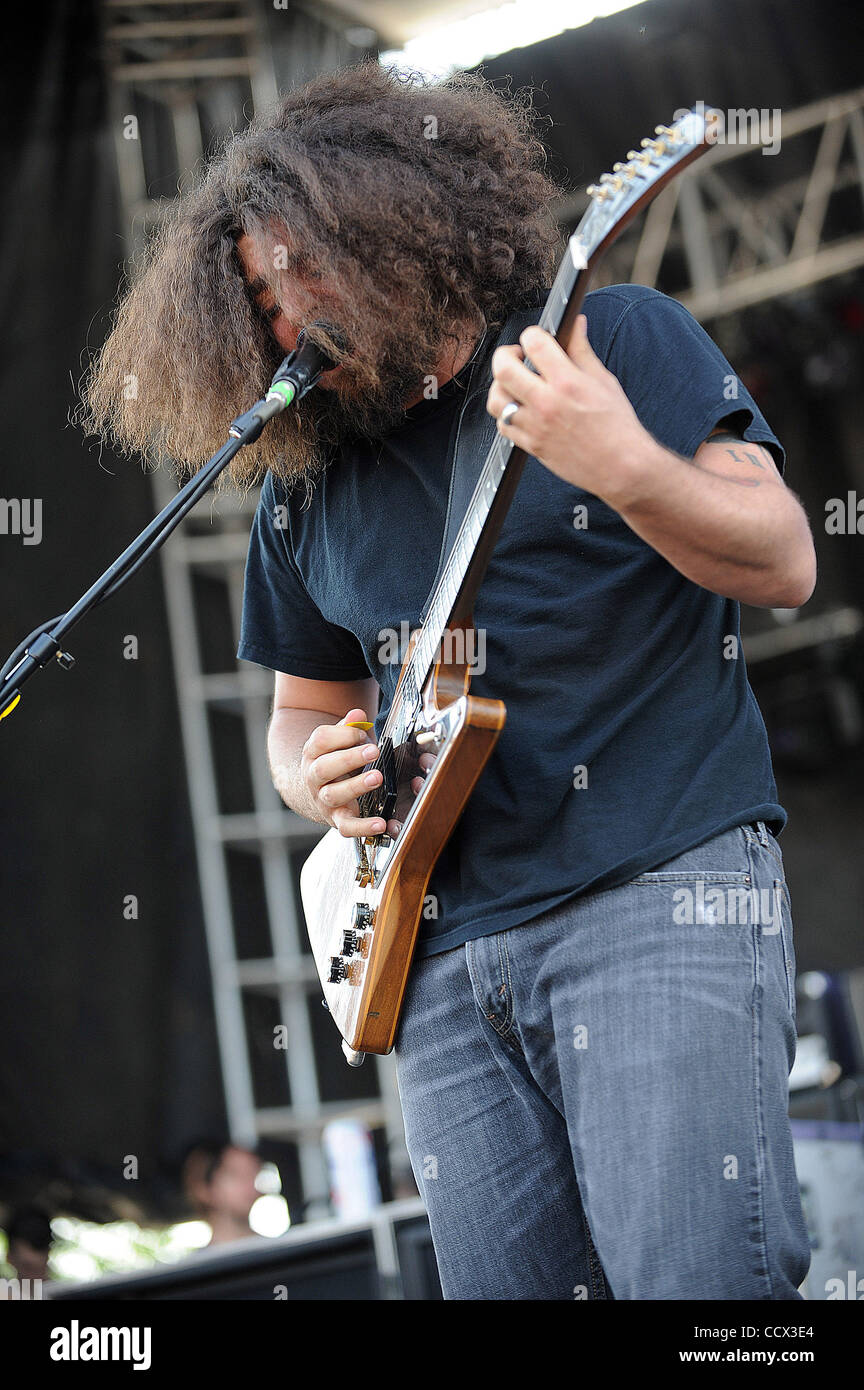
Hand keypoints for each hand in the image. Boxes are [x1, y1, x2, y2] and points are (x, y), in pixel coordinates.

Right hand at [301, 707, 386, 837]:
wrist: (318, 792)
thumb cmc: (335, 761)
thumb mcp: (339, 742)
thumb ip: (349, 727)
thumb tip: (358, 713)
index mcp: (313, 753)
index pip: (321, 740)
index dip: (343, 734)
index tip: (363, 733)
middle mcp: (314, 777)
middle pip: (324, 767)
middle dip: (349, 758)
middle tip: (373, 750)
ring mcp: (324, 799)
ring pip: (333, 794)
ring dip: (356, 786)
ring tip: (377, 777)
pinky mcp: (337, 819)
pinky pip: (346, 827)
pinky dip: (363, 827)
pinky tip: (381, 823)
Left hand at [486, 316, 651, 506]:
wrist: (621, 466)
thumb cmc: (617, 426)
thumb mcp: (603, 380)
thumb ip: (582, 350)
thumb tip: (576, 325)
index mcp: (567, 381)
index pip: (534, 343)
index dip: (532, 334)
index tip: (536, 339)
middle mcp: (547, 403)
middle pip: (503, 369)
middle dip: (505, 355)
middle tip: (516, 357)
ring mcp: (535, 426)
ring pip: (496, 399)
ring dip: (500, 386)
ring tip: (515, 384)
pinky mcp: (531, 446)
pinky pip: (503, 426)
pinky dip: (506, 414)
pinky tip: (520, 409)